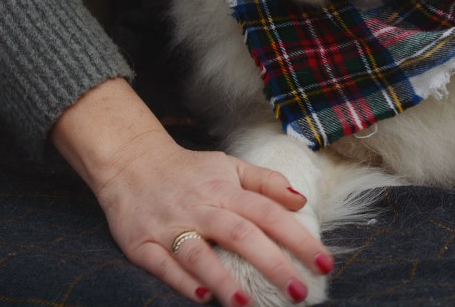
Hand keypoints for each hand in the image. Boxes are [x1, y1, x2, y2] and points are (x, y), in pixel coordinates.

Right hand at [52, 78, 332, 306]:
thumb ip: (266, 182)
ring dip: (223, 279)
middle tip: (300, 292)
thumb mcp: (229, 166)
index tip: (325, 262)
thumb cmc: (189, 171)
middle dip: (272, 264)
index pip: (269, 214)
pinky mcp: (142, 244)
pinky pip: (163, 265)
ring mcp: (170, 226)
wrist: (130, 162)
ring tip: (247, 304)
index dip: (299, 238)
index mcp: (225, 190)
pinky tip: (203, 297)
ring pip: (200, 254)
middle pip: (241, 235)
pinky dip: (182, 281)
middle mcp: (200, 208)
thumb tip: (301, 200)